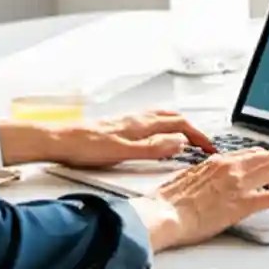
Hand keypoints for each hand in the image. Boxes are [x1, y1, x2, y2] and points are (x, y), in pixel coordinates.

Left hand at [0, 110, 215, 167]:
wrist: (59, 140)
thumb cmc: (86, 147)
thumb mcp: (124, 152)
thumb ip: (154, 148)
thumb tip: (180, 143)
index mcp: (142, 124)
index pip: (180, 126)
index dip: (199, 136)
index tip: (210, 148)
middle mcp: (137, 118)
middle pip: (174, 117)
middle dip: (193, 128)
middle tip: (203, 143)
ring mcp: (128, 120)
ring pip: (162, 116)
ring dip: (179, 124)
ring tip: (188, 136)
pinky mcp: (119, 125)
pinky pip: (150, 120)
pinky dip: (164, 125)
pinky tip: (157, 134)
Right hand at [130, 148, 268, 251]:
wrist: (161, 215)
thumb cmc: (168, 203)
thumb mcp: (188, 180)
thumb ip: (206, 177)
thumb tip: (212, 184)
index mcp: (218, 161)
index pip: (253, 153)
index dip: (267, 164)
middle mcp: (231, 166)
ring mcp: (238, 182)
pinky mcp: (243, 202)